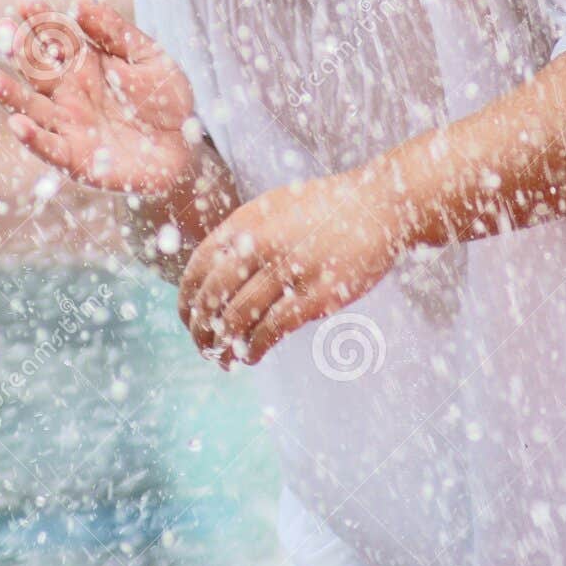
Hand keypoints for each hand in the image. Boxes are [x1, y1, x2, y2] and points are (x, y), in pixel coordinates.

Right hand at [0, 0, 194, 193]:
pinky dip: (32, 138)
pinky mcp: (74, 158)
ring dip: (7, 94)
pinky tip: (16, 124)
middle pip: (35, 69)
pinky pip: (49, 148)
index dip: (40, 19)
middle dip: (18, 50)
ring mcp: (68, 124)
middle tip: (2, 30)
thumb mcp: (149, 57)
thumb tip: (81, 2)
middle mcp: (68, 91)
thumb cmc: (164, 99)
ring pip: (30, 107)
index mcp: (83, 62)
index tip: (26, 1)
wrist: (184, 148)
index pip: (55, 36)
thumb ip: (115, 33)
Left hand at [177, 177, 396, 365]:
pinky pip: (271, 330)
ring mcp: (289, 270)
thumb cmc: (325, 208)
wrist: (378, 206)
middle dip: (201, 329)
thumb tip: (213, 274)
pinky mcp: (317, 295)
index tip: (187, 318)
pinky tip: (251, 356)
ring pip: (237, 319)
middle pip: (212, 298)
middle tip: (203, 346)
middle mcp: (261, 244)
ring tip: (224, 359)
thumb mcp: (274, 207)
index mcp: (247, 221)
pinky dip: (254, 348)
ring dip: (224, 346)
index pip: (198, 266)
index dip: (186, 299)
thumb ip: (244, 235)